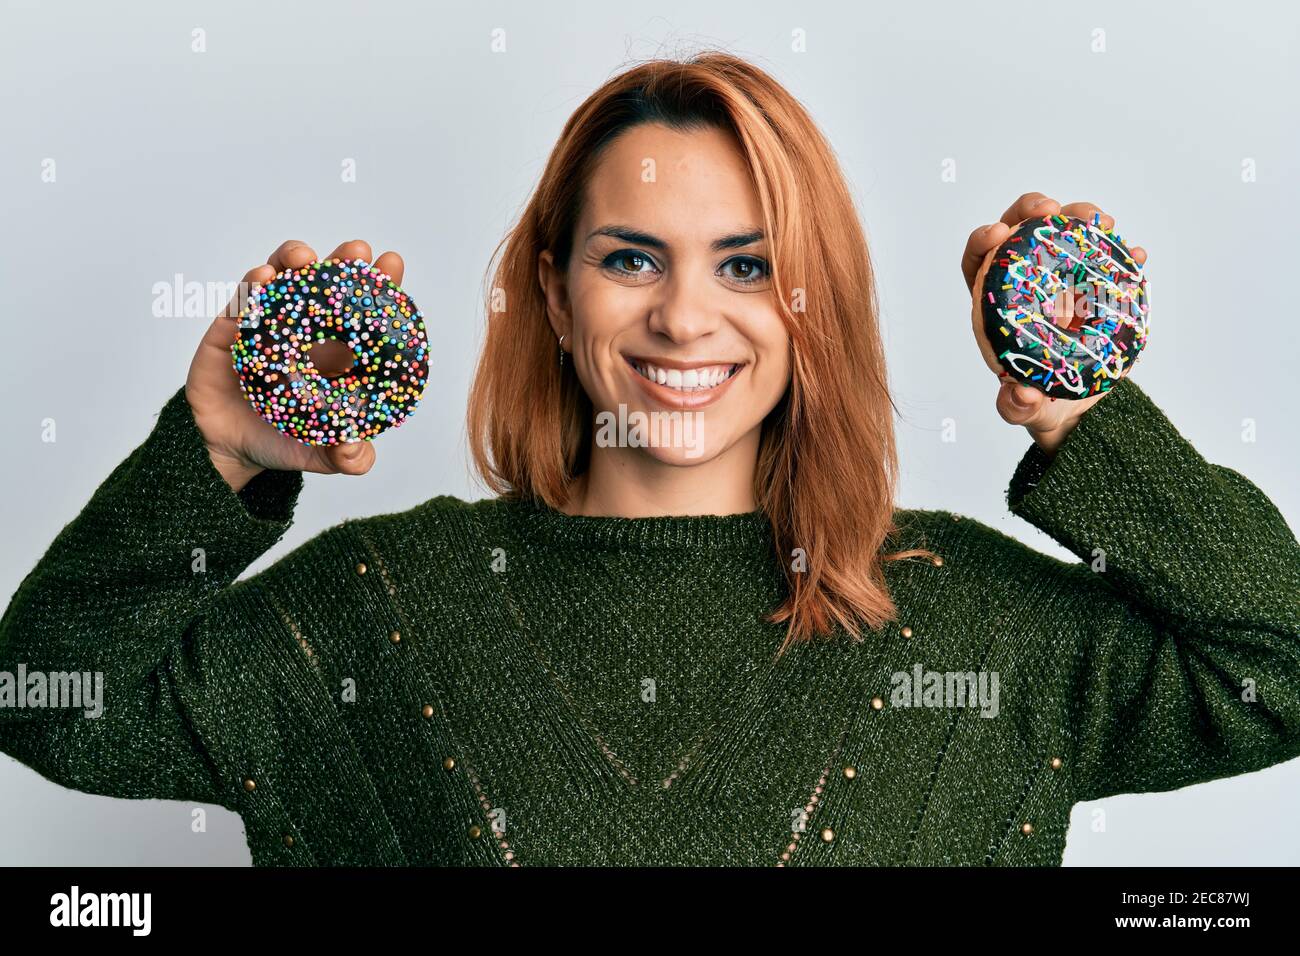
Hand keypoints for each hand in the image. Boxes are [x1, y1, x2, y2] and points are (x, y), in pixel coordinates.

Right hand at [185, 239, 405, 491]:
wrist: (228, 451)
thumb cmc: (283, 442)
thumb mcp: (322, 455)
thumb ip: (347, 457)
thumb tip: (357, 449)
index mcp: (337, 351)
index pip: (362, 311)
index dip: (379, 285)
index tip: (391, 263)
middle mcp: (305, 330)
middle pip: (328, 283)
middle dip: (344, 261)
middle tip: (356, 251)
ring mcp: (267, 324)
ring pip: (283, 280)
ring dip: (294, 260)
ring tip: (304, 258)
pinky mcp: (230, 330)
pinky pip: (241, 301)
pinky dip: (251, 286)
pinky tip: (262, 277)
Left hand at [961, 193, 1147, 456]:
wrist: (1081, 406)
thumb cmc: (1041, 400)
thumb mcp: (1025, 409)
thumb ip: (1016, 406)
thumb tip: (1020, 395)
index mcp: (996, 303)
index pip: (980, 261)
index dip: (984, 241)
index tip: (998, 233)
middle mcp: (1026, 282)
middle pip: (1021, 232)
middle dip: (1031, 210)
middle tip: (1051, 209)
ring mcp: (1064, 277)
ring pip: (1065, 232)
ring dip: (1081, 217)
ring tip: (1102, 222)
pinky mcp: (1098, 283)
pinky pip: (1108, 258)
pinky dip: (1122, 252)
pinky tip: (1137, 256)